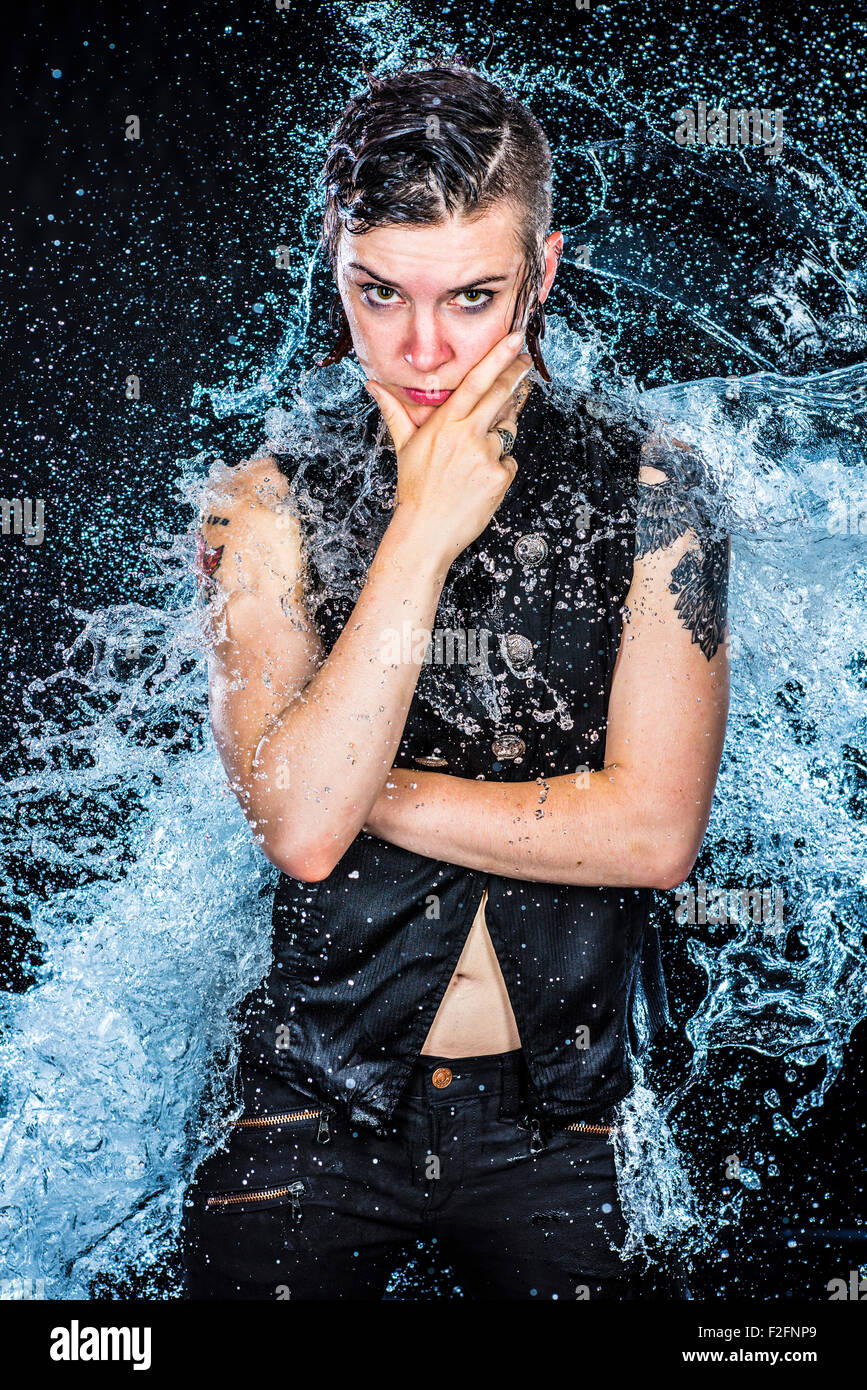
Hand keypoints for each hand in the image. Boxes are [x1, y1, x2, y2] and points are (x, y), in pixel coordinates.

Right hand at [364, 332, 531, 568]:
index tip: (515, 341)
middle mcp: (467, 436)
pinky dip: (498, 468)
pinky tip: (478, 482)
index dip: (498, 358)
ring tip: (472, 460)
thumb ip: (394, 411)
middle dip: (516, 375)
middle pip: (500, 395)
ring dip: (497, 437)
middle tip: (526, 361)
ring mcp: (486, 456)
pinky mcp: (500, 477)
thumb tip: (373, 385)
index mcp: (445, 425)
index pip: (476, 383)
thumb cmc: (414, 489)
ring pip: (505, 433)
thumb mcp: (404, 446)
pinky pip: (508, 462)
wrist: (426, 532)